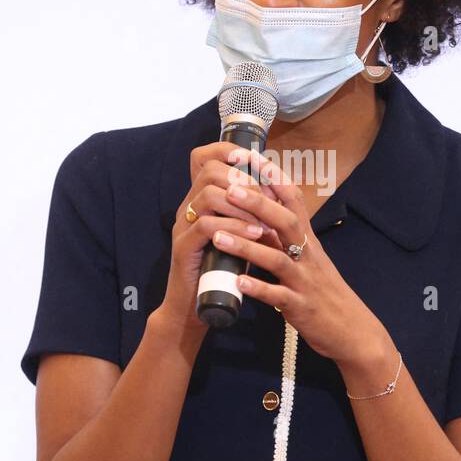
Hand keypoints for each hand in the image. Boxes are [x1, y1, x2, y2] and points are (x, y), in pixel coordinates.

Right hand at [158, 140, 287, 332]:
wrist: (195, 308)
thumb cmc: (222, 272)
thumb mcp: (237, 235)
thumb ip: (248, 213)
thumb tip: (277, 191)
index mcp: (200, 199)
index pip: (206, 157)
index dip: (230, 152)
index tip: (254, 160)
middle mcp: (188, 207)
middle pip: (210, 171)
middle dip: (245, 183)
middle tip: (267, 203)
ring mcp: (183, 226)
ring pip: (208, 195)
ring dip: (242, 207)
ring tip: (263, 225)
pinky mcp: (183, 248)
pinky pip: (205, 226)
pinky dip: (234, 228)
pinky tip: (253, 237)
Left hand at [208, 146, 388, 368]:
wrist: (353, 331)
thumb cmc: (325, 293)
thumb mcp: (309, 260)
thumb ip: (286, 238)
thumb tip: (261, 212)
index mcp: (309, 242)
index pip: (295, 202)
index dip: (275, 179)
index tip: (252, 159)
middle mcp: (309, 257)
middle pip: (286, 223)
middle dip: (258, 205)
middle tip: (229, 190)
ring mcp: (305, 282)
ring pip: (277, 259)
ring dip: (247, 247)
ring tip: (218, 238)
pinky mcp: (301, 308)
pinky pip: (278, 297)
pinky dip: (259, 289)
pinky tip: (238, 283)